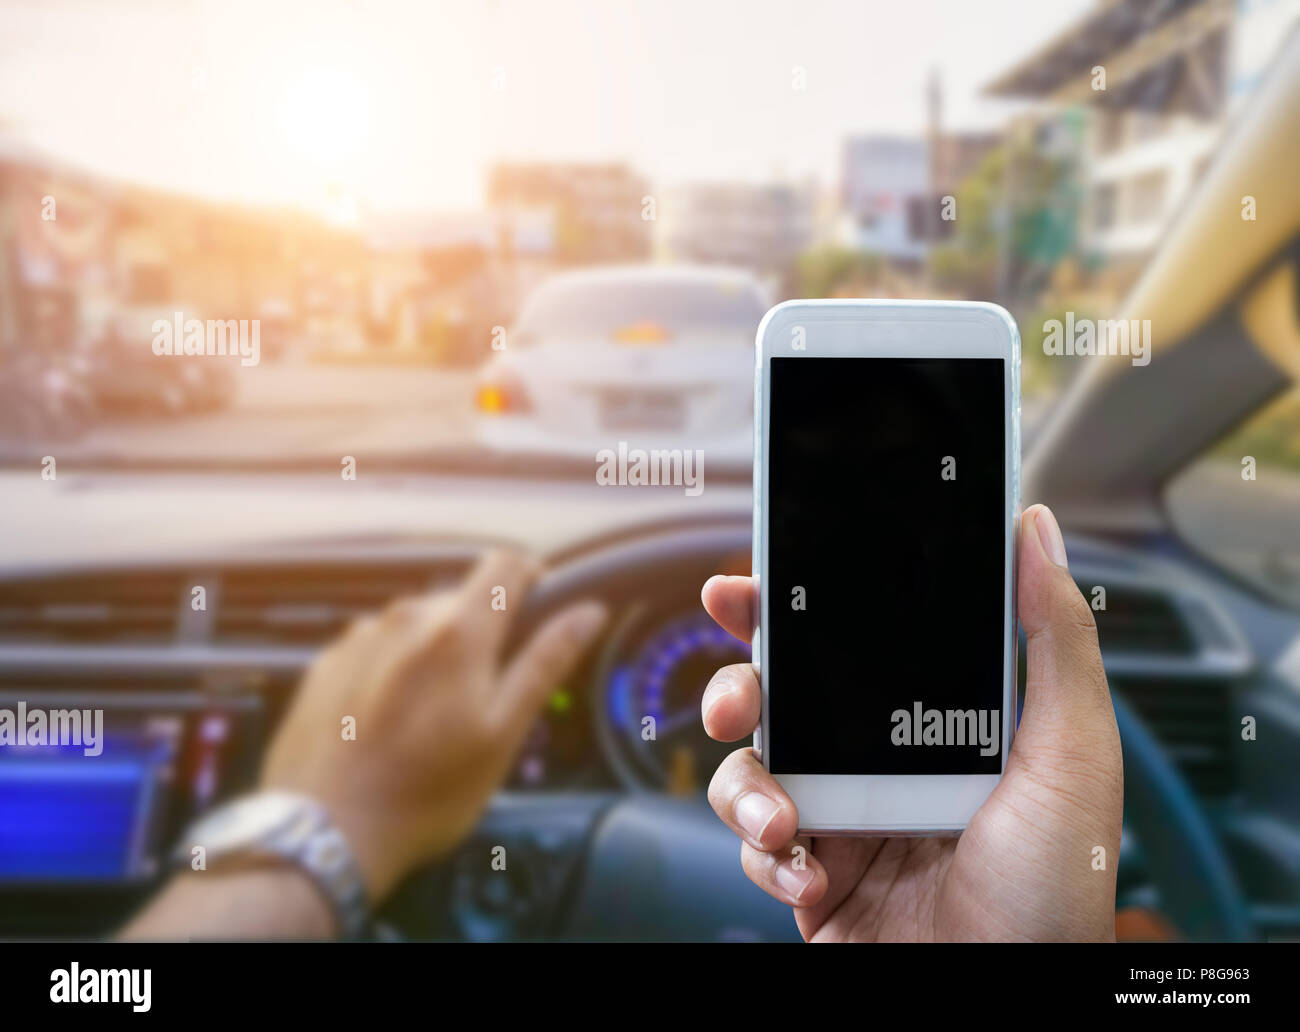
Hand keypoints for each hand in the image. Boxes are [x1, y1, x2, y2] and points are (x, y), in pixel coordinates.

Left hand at [261, 550, 606, 902]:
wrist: (324, 831)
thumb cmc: (426, 792)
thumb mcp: (504, 733)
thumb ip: (546, 662)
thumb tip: (588, 611)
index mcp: (457, 629)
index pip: (506, 564)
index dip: (533, 578)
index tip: (541, 610)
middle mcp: (404, 617)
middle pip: (462, 597)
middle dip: (485, 631)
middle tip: (490, 694)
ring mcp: (359, 637)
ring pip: (418, 624)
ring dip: (437, 651)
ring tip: (435, 717)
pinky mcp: (326, 663)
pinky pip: (377, 648)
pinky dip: (395, 670)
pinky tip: (391, 722)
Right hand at [700, 503, 1122, 940]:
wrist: (1006, 998)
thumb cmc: (1059, 889)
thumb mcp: (1071, 752)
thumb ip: (1053, 639)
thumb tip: (1037, 530)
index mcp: (933, 721)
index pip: (852, 644)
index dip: (793, 608)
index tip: (748, 587)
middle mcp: (878, 763)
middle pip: (780, 696)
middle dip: (739, 685)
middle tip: (736, 700)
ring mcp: (840, 819)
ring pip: (749, 767)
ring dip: (745, 786)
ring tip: (783, 820)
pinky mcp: (811, 875)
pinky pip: (755, 844)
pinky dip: (766, 855)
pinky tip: (807, 875)